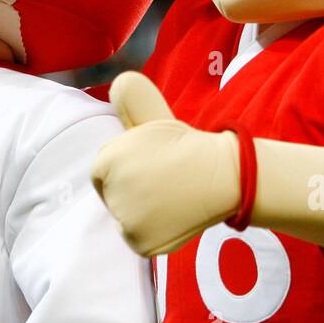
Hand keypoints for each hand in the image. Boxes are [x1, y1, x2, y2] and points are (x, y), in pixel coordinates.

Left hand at [91, 71, 241, 256]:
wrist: (221, 174)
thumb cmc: (187, 144)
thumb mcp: (154, 116)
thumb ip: (131, 101)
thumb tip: (119, 80)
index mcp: (106, 160)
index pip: (102, 173)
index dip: (125, 171)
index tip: (149, 169)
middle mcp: (110, 191)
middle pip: (113, 196)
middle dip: (132, 192)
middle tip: (163, 183)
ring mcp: (125, 220)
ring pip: (126, 218)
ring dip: (143, 212)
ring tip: (170, 198)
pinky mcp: (139, 242)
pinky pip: (137, 239)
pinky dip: (152, 234)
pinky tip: (172, 216)